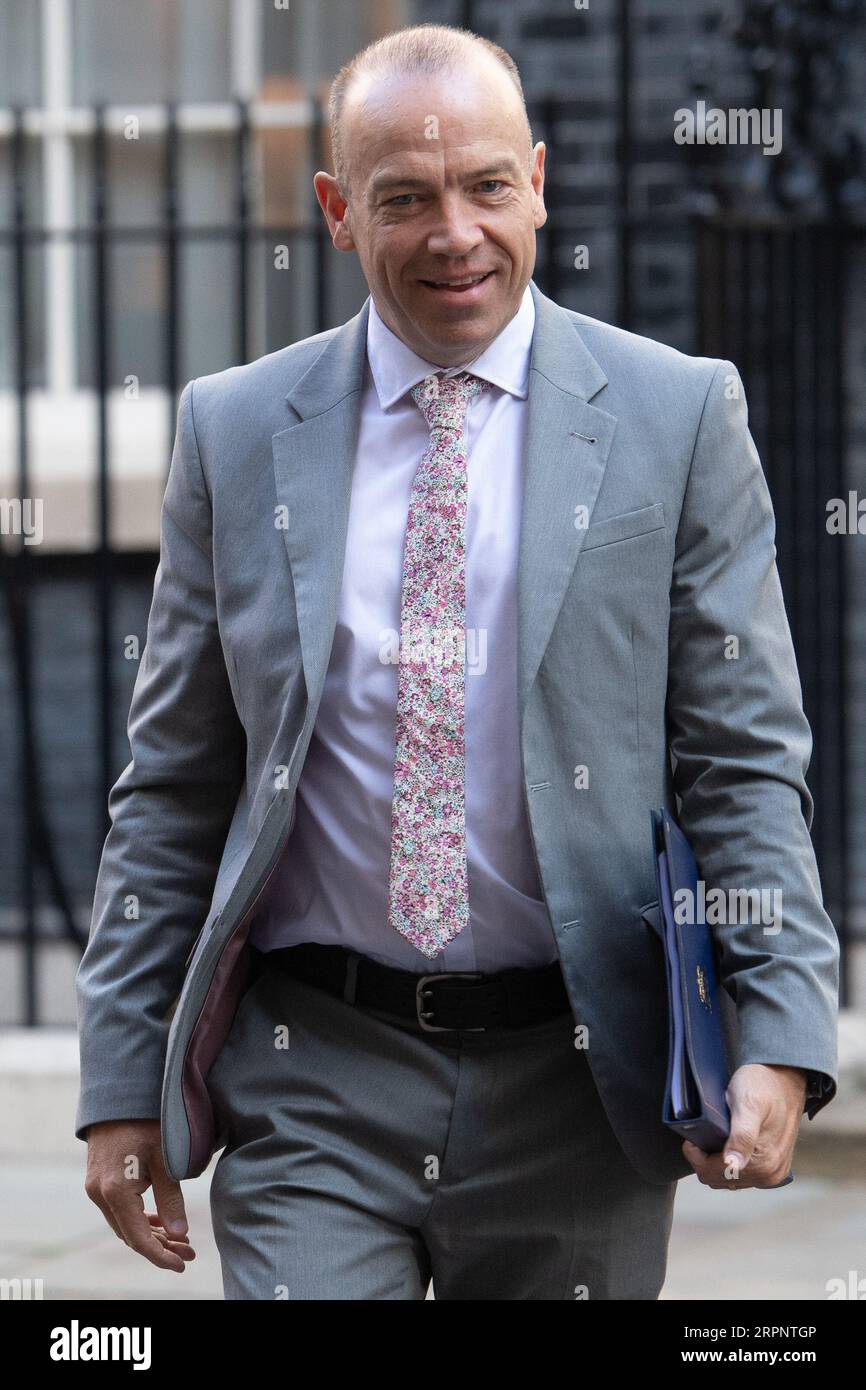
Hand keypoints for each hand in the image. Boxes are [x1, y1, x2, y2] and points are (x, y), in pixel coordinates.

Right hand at [84, 1120, 195, 1271]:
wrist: (118, 1093)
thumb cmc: (146, 1120)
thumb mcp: (165, 1157)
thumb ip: (171, 1198)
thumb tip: (179, 1233)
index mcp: (115, 1191)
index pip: (137, 1237)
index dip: (160, 1256)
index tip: (182, 1264)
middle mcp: (98, 1194)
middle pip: (129, 1234)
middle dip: (159, 1247)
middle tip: (189, 1252)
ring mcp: (94, 1187)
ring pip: (123, 1224)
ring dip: (150, 1234)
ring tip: (180, 1240)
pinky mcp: (97, 1180)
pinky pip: (118, 1209)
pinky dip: (138, 1218)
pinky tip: (159, 1222)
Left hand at [682, 1063, 806, 1189]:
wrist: (785, 1079)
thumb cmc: (764, 1086)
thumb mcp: (748, 1103)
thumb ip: (741, 1135)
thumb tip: (733, 1164)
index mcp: (763, 1164)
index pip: (710, 1173)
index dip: (696, 1154)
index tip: (695, 1134)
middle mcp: (770, 1175)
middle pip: (717, 1178)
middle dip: (706, 1157)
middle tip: (710, 1130)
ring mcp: (772, 1173)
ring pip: (727, 1178)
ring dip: (717, 1160)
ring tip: (720, 1134)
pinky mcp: (772, 1168)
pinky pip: (739, 1175)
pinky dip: (729, 1161)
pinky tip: (730, 1141)